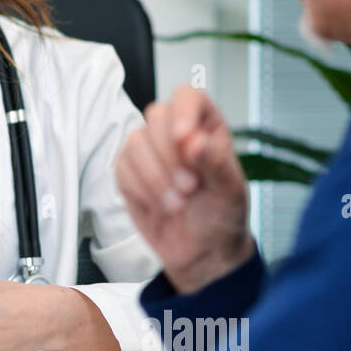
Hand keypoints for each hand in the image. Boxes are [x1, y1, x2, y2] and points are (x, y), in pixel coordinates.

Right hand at [114, 85, 252, 293]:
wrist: (201, 252)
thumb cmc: (221, 216)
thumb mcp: (229, 191)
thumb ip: (216, 162)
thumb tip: (195, 140)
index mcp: (207, 127)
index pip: (188, 97)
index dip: (183, 112)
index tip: (186, 139)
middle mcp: (176, 132)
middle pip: (156, 116)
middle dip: (169, 156)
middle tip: (189, 187)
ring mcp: (149, 151)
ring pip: (135, 142)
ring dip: (155, 178)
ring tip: (177, 204)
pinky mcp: (129, 171)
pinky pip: (121, 168)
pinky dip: (141, 190)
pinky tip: (160, 206)